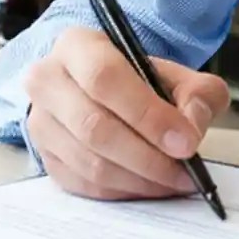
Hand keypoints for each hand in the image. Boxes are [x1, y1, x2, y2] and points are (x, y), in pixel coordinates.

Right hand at [23, 27, 229, 199]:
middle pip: (94, 127)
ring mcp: (40, 123)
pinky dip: (123, 192)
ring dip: (139, 180)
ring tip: (174, 181)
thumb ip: (197, 94)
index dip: (148, 114)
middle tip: (185, 171)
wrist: (101, 92)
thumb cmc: (137, 81)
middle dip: (148, 157)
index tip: (185, 142)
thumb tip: (191, 126)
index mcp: (77, 46)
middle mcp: (47, 81)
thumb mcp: (176, 74)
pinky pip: (85, 185)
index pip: (105, 78)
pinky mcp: (46, 158)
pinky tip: (150, 187)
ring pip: (90, 163)